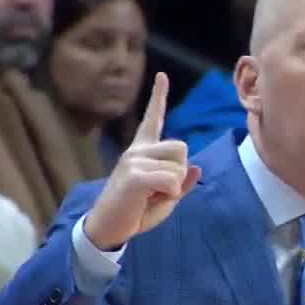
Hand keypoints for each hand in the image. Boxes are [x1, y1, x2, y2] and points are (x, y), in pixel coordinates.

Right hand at [83, 72, 201, 249]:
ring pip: (178, 166)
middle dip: (179, 172)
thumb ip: (181, 184)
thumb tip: (197, 168)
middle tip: (159, 191)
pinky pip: (170, 181)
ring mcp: (133, 161)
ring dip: (173, 187)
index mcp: (142, 151)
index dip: (158, 96)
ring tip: (151, 196)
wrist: (108, 228)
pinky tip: (150, 200)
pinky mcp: (133, 176)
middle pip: (182, 148)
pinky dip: (169, 195)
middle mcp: (136, 150)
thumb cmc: (135, 212)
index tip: (162, 76)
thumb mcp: (165, 198)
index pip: (153, 119)